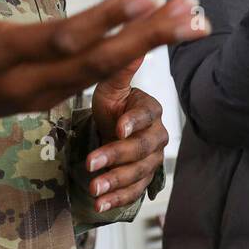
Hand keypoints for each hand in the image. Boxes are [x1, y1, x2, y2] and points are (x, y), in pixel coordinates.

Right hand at [0, 0, 207, 161]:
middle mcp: (28, 82)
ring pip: (103, 72)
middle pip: (96, 62)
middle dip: (148, 37)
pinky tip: (159, 36)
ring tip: (190, 20)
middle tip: (190, 11)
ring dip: (149, 46)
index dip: (104, 20)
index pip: (61, 38)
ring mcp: (42, 96)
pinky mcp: (51, 100)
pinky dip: (131, 58)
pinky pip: (97, 78)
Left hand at [84, 57, 168, 212]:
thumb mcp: (111, 85)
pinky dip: (117, 200)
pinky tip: (100, 205)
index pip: (146, 116)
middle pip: (141, 149)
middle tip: (91, 163)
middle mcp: (157, 136)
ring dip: (115, 183)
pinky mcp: (143, 179)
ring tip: (94, 189)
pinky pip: (134, 192)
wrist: (112, 127)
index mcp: (151, 110)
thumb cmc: (113, 104)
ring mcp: (152, 160)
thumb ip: (120, 69)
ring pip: (137, 173)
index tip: (118, 128)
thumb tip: (132, 43)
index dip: (133, 123)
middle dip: (115, 157)